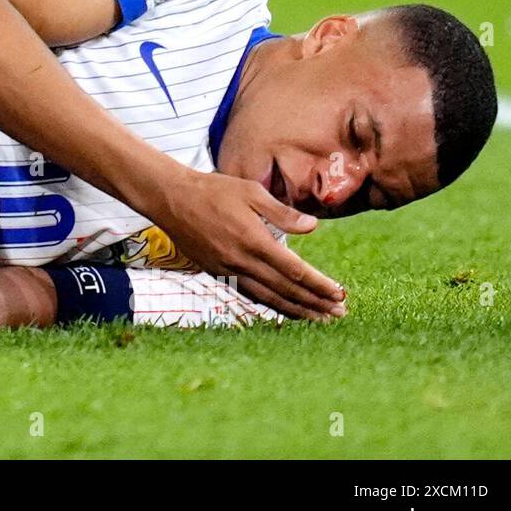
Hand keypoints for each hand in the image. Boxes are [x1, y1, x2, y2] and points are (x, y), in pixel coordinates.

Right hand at [154, 169, 345, 320]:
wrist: (171, 198)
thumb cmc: (213, 189)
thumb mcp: (251, 191)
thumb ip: (282, 213)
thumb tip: (312, 227)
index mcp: (253, 240)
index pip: (295, 271)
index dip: (319, 285)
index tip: (339, 294)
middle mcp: (241, 261)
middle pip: (285, 290)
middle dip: (315, 304)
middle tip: (338, 314)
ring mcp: (226, 270)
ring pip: (267, 298)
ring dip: (296, 311)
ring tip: (318, 320)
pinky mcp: (216, 272)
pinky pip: (248, 294)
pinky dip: (270, 304)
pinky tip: (283, 308)